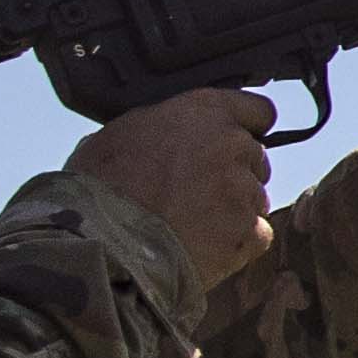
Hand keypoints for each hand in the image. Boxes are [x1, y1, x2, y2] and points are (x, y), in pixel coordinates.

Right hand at [80, 87, 278, 297]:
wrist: (104, 244)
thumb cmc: (99, 190)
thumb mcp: (114, 136)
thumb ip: (153, 128)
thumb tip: (149, 137)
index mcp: (202, 112)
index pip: (257, 110)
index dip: (249, 126)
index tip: (237, 140)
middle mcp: (231, 145)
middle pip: (255, 157)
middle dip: (234, 173)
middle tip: (197, 193)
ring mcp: (243, 190)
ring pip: (256, 198)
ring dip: (234, 210)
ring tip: (194, 225)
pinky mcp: (247, 232)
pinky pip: (258, 235)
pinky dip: (238, 243)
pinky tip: (205, 247)